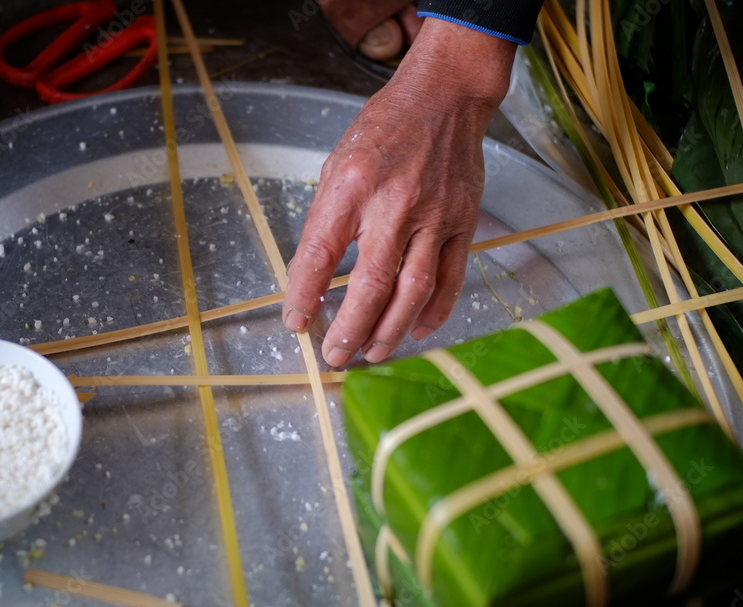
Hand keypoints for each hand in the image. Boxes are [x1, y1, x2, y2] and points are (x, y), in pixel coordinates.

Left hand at [282, 18, 515, 366]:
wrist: (445, 98)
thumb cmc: (383, 131)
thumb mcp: (337, 165)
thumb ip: (326, 221)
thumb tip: (311, 279)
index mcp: (353, 186)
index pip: (321, 252)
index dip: (305, 294)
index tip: (295, 324)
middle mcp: (395, 204)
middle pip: (371, 284)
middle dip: (350, 328)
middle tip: (334, 356)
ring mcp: (435, 216)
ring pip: (413, 290)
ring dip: (389, 330)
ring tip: (371, 354)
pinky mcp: (464, 223)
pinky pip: (451, 278)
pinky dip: (434, 311)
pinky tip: (415, 331)